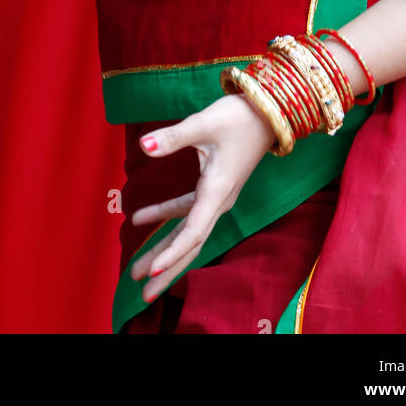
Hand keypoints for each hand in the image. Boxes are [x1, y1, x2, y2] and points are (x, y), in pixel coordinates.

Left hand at [129, 94, 274, 302]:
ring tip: (136, 270)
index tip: (152, 272)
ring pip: (187, 232)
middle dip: (167, 269)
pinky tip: (139, 218)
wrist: (268, 112)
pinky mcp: (213, 189)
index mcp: (217, 191)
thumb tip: (143, 146)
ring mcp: (216, 198)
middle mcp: (218, 202)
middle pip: (190, 244)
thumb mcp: (203, 123)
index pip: (193, 231)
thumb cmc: (239, 117)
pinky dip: (165, 218)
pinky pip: (186, 213)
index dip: (172, 253)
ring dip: (163, 250)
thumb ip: (173, 137)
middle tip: (142, 293)